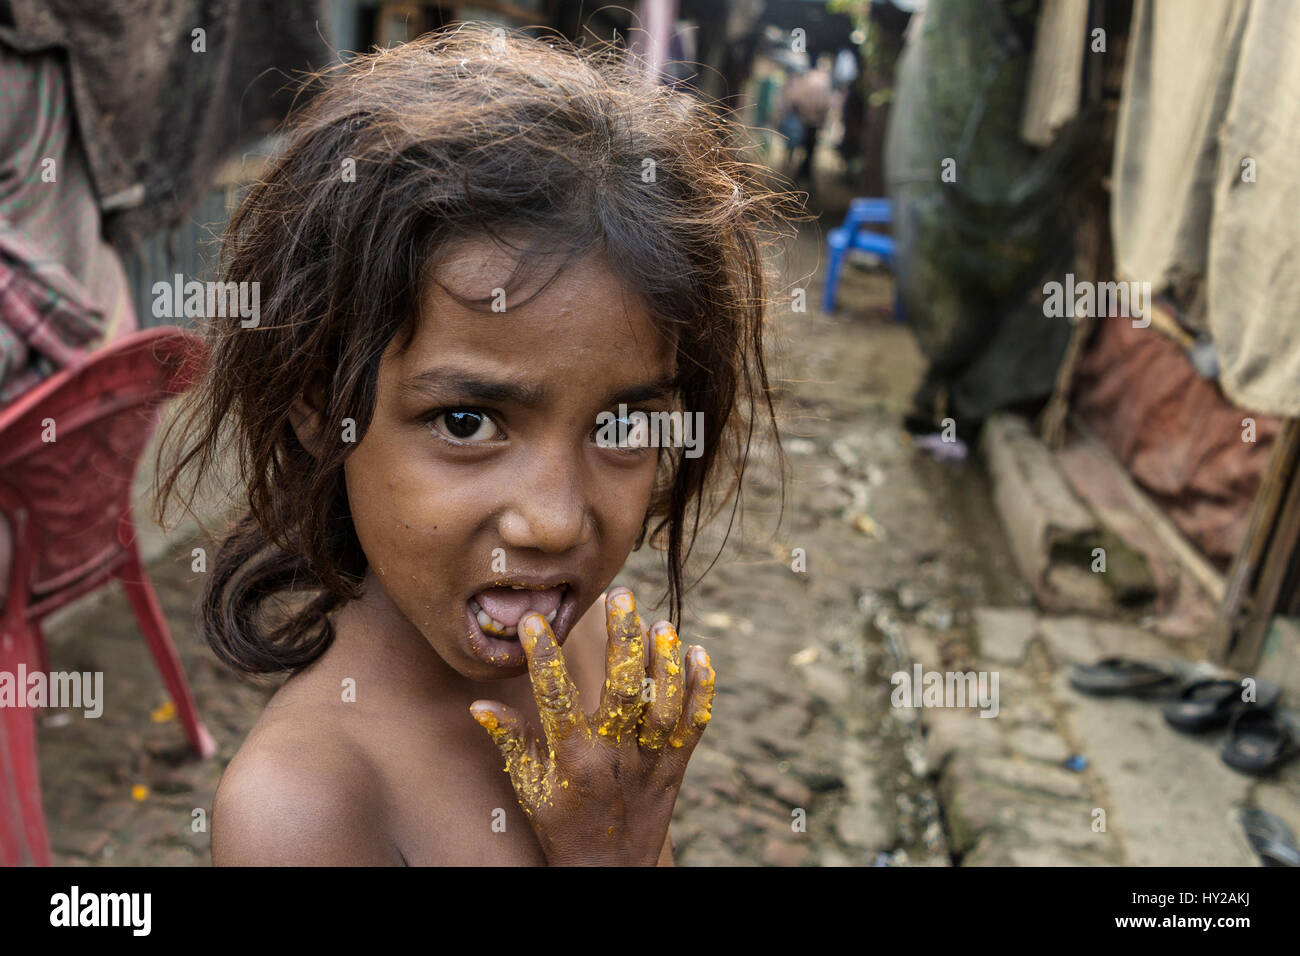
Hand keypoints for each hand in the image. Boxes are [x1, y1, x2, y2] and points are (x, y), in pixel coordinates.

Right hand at [469, 587, 715, 865]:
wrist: (610, 870)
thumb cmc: (561, 824)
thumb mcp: (529, 786)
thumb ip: (509, 741)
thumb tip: (477, 704)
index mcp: (573, 758)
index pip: (555, 697)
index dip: (543, 656)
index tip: (535, 620)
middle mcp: (615, 755)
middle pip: (624, 689)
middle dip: (623, 639)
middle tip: (621, 595)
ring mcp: (651, 760)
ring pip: (666, 703)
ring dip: (666, 660)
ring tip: (660, 621)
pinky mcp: (678, 766)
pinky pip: (695, 723)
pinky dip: (701, 688)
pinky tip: (698, 653)